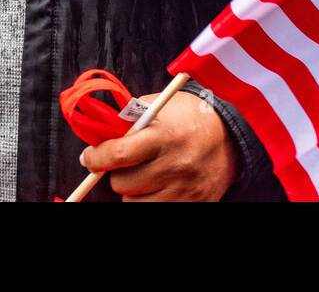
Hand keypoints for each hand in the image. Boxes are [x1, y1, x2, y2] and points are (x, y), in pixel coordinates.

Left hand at [79, 89, 238, 200]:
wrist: (229, 133)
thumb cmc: (188, 116)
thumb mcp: (158, 107)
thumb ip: (129, 121)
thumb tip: (99, 139)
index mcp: (164, 135)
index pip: (119, 154)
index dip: (96, 158)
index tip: (89, 158)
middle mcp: (175, 164)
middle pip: (123, 184)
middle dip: (117, 174)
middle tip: (125, 164)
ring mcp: (185, 189)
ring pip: (135, 204)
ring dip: (132, 192)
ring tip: (143, 176)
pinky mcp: (194, 204)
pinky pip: (157, 211)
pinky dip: (150, 201)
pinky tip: (157, 188)